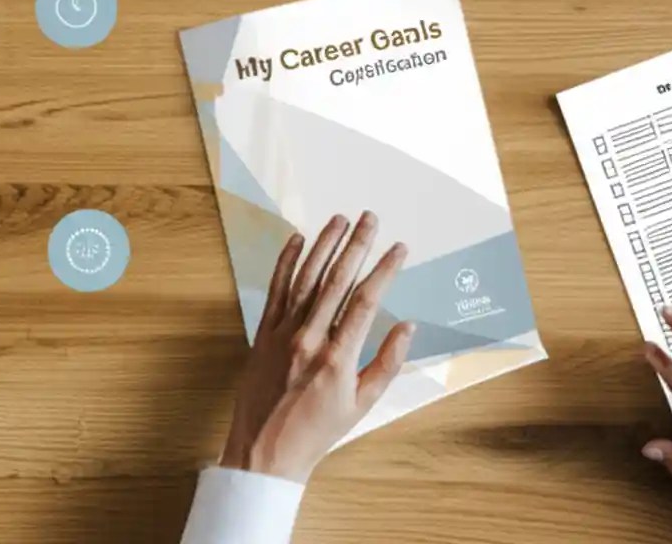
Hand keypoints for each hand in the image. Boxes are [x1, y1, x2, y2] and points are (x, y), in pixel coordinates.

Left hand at [220, 212, 414, 482]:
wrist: (265, 453)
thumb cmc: (318, 431)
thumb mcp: (363, 403)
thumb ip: (388, 362)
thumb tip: (408, 326)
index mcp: (338, 357)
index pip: (367, 301)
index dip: (385, 269)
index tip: (399, 248)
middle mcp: (309, 339)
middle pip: (337, 281)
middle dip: (357, 245)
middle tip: (371, 218)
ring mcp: (282, 334)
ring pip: (306, 279)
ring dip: (324, 246)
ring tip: (339, 219)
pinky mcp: (263, 335)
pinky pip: (276, 291)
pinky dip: (286, 263)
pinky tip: (297, 241)